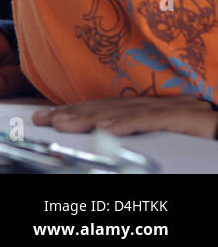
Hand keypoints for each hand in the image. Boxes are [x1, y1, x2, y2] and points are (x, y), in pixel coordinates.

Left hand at [33, 95, 217, 137]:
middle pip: (112, 107)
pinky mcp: (196, 119)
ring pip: (128, 111)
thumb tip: (101, 139)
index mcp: (156, 109)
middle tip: (44, 118)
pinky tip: (107, 128)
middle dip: (74, 112)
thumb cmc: (208, 141)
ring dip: (92, 116)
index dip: (76, 111)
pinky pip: (156, 119)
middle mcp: (166, 104)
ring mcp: (181, 108)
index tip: (47, 116)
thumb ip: (137, 135)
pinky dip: (129, 122)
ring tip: (65, 122)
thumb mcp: (167, 140)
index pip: (108, 108)